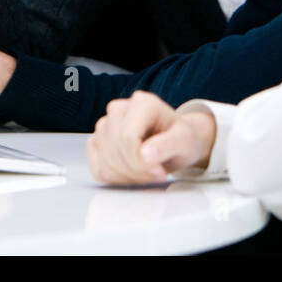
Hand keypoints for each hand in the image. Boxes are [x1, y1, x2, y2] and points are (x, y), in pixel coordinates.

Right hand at [87, 91, 216, 183]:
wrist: (175, 141)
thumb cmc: (180, 138)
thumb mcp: (185, 140)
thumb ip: (168, 145)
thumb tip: (145, 155)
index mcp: (142, 103)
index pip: (126, 138)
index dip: (140, 162)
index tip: (159, 171)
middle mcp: (119, 109)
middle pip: (115, 150)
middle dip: (136, 171)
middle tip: (156, 174)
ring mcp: (105, 124)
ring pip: (105, 160)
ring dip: (127, 177)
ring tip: (147, 173)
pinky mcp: (97, 141)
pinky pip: (98, 168)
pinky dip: (115, 179)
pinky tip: (132, 174)